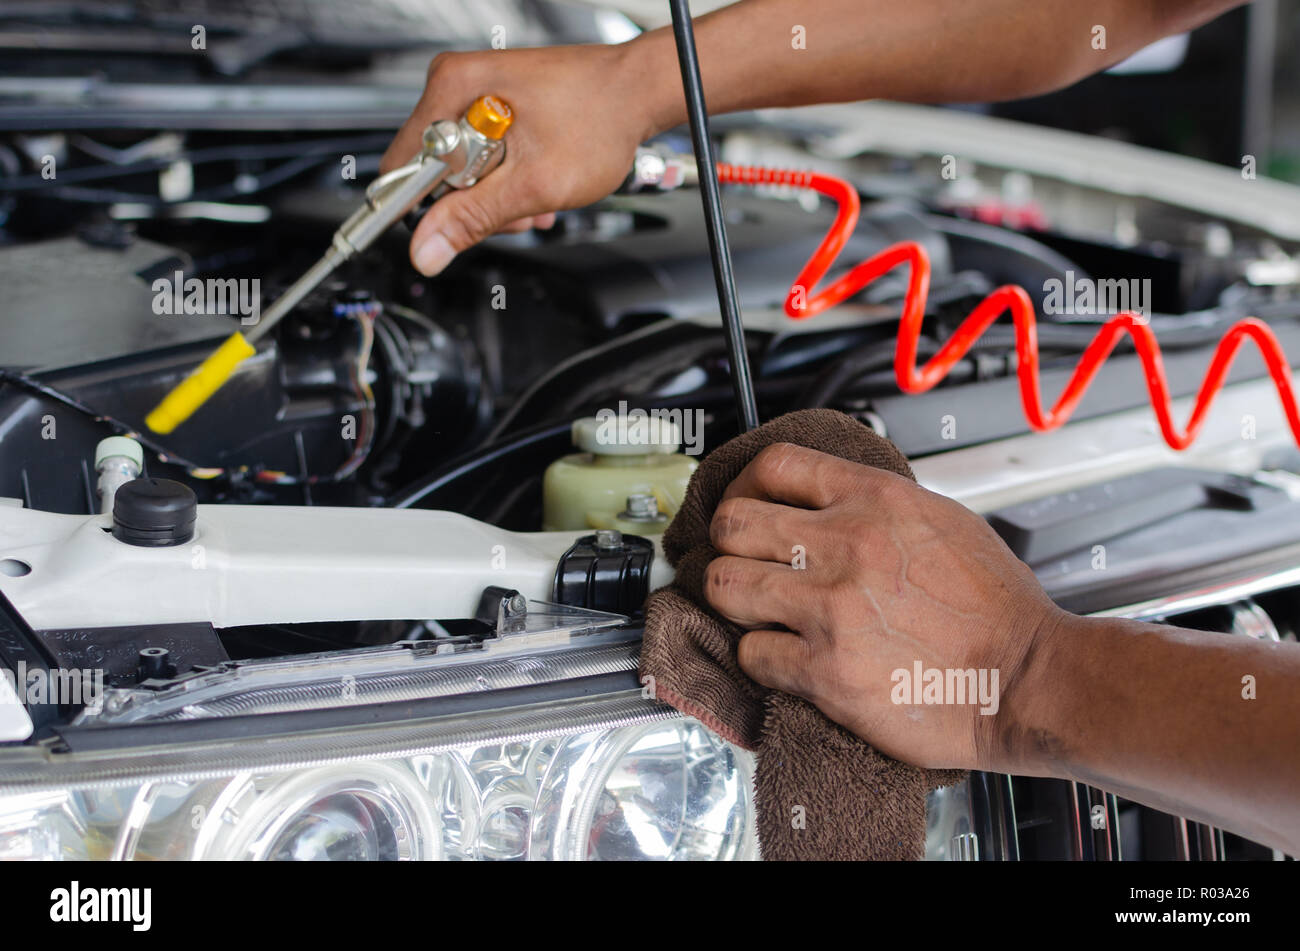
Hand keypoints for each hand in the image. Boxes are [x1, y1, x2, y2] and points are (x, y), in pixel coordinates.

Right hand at [381, 41, 666, 276]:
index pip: (403, 166)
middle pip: (432, 172)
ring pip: (460, 170)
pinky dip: (507, 179)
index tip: (448, 229)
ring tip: (535, 196)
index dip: (425, 208)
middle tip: (517, 207)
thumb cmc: (599, 119)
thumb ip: (474, 219)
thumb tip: (427, 248)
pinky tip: (535, 184)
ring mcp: (476, 93)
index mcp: (453, 89)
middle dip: (474, 204)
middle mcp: (457, 84)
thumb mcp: (533, 184)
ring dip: (496, 197)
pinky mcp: (494, 105)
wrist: (638, 93)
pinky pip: (481, 156)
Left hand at [703, 442, 1067, 770]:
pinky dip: (760, 657)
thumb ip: (878, 504)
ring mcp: (831, 608)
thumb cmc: (998, 610)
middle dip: (728, 545)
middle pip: (733, 522)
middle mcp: (848, 546)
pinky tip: (785, 657)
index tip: (745, 504)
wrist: (1028, 680)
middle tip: (742, 563)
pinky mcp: (825, 670)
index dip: (746, 484)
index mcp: (877, 500)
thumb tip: (830, 499)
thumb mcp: (943, 521)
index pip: (775, 465)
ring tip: (755, 610)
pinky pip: (750, 653)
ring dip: (733, 600)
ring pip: (724, 584)